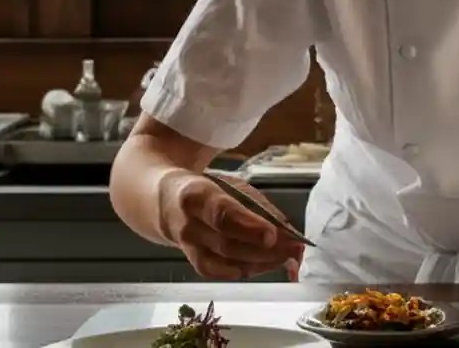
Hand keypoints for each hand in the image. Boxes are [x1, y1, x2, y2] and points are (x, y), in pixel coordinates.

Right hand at [158, 170, 304, 279]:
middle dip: (264, 250)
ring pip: (226, 263)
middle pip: (227, 245)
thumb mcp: (230, 185)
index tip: (273, 235)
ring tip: (288, 256)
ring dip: (261, 263)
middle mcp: (188, 225)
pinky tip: (266, 264)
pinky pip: (221, 273)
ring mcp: (188, 248)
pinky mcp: (193, 262)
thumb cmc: (208, 190)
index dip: (248, 227)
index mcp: (196, 195)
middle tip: (294, 248)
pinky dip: (248, 270)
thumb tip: (287, 231)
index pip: (222, 214)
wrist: (164, 202)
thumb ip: (258, 206)